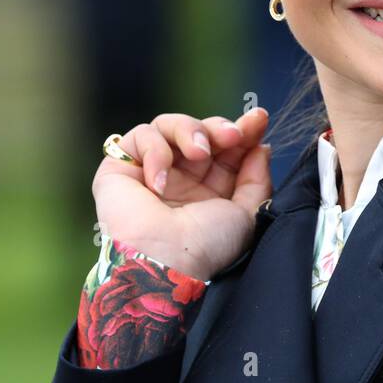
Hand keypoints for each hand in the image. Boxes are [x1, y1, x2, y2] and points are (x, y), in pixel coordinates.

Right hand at [91, 107, 272, 281]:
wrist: (163, 263)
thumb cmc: (204, 247)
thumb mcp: (246, 214)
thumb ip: (256, 179)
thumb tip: (261, 147)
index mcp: (208, 190)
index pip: (225, 148)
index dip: (243, 130)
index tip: (259, 119)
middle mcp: (180, 178)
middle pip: (200, 131)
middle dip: (219, 127)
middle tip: (232, 135)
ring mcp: (150, 170)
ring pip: (169, 125)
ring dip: (189, 130)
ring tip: (199, 152)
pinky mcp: (121, 167)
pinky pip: (140, 136)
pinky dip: (156, 151)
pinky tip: (161, 182)